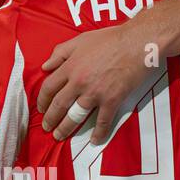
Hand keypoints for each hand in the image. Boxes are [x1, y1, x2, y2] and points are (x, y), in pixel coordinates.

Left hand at [37, 24, 155, 142]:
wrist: (138, 43)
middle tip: (47, 128)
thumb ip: (60, 53)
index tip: (41, 108)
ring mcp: (95, 93)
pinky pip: (103, 121)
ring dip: (66, 128)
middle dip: (50, 119)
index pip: (49, 88)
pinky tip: (94, 140)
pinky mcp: (112, 100)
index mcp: (71, 66)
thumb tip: (45, 66)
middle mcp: (79, 82)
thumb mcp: (80, 40)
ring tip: (60, 136)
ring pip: (75, 116)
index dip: (42, 100)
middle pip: (59, 105)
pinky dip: (98, 133)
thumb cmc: (110, 39)